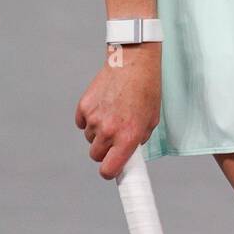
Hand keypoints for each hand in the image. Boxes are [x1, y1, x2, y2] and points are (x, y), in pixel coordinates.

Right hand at [75, 44, 161, 179]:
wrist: (134, 62)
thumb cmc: (146, 90)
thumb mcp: (151, 119)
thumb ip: (138, 140)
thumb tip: (127, 154)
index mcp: (128, 137)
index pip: (109, 169)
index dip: (109, 171)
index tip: (111, 169)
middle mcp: (109, 130)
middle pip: (96, 156)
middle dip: (104, 151)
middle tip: (114, 138)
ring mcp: (94, 118)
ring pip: (89, 138)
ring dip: (98, 132)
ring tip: (112, 113)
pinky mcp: (84, 106)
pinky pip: (81, 123)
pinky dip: (88, 119)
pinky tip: (102, 106)